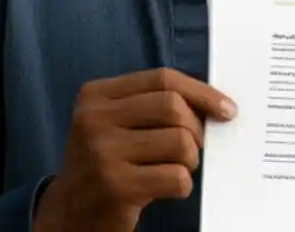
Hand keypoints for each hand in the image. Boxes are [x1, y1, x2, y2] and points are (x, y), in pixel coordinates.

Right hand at [31, 68, 237, 231]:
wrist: (68, 214)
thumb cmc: (106, 164)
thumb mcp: (115, 124)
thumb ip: (153, 105)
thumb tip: (216, 103)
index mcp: (96, 96)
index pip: (163, 78)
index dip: (201, 92)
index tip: (226, 109)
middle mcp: (94, 120)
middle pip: (173, 107)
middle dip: (196, 129)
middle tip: (193, 148)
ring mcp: (102, 153)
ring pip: (180, 142)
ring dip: (189, 160)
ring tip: (174, 169)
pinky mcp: (116, 187)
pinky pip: (176, 176)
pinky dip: (182, 185)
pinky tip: (165, 189)